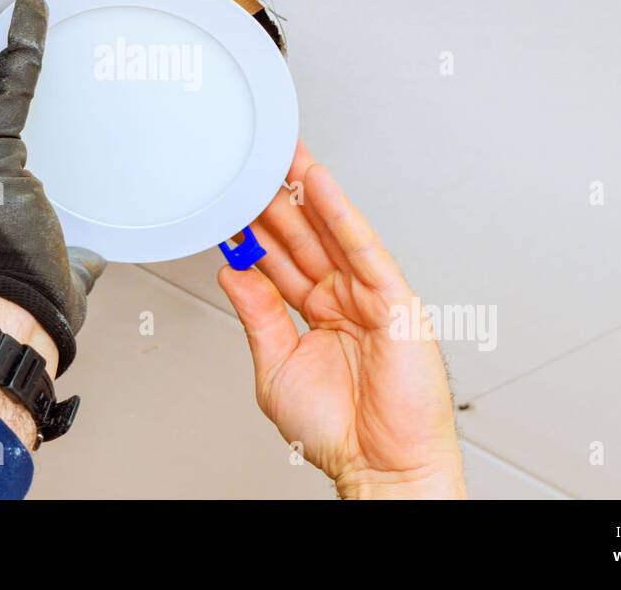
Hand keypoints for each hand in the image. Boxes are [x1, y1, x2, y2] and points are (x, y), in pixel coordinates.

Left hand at [217, 142, 464, 498]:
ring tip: (277, 152)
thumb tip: (232, 271)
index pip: (277, 260)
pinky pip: (362, 246)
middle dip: (274, 198)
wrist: (381, 467)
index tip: (228, 200)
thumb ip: (257, 314)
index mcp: (316, 314)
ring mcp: (368, 296)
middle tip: (248, 161)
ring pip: (329, 230)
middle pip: (301, 236)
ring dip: (303, 190)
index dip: (252, 229)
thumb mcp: (276, 366)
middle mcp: (342, 299)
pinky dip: (339, 212)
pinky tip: (316, 182)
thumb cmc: (339, 431)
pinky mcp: (393, 299)